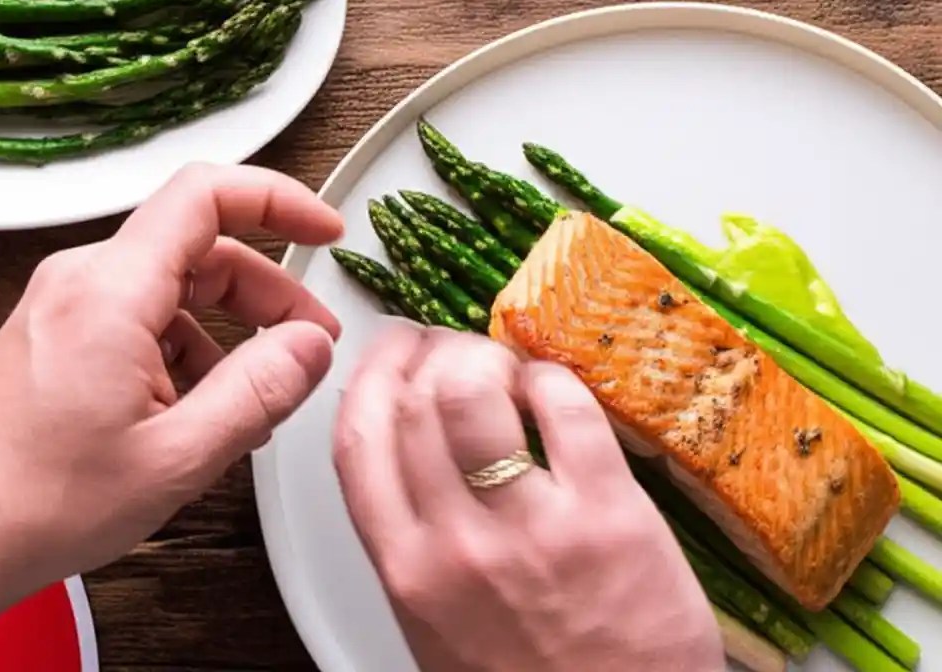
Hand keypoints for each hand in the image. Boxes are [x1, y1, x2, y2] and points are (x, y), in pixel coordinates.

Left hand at [0, 164, 344, 671]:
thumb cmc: (38, 504)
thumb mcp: (177, 458)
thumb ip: (258, 392)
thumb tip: (310, 346)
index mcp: (108, 293)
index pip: (206, 196)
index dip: (277, 200)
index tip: (324, 228)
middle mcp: (78, 283)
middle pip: (197, 246)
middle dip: (265, 291)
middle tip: (307, 344)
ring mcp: (60, 307)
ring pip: (169, 286)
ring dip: (224, 329)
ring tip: (251, 396)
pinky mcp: (53, 336)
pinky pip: (136, 317)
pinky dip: (182, 348)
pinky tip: (196, 408)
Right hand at [333, 325, 722, 671]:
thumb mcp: (433, 623)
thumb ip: (410, 541)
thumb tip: (403, 446)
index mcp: (405, 570)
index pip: (358, 439)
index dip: (370, 375)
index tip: (390, 351)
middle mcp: (456, 543)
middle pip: (414, 401)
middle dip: (429, 351)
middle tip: (450, 346)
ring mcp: (533, 526)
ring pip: (475, 393)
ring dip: (483, 358)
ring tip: (502, 368)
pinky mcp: (611, 515)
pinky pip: (568, 408)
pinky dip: (552, 379)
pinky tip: (553, 389)